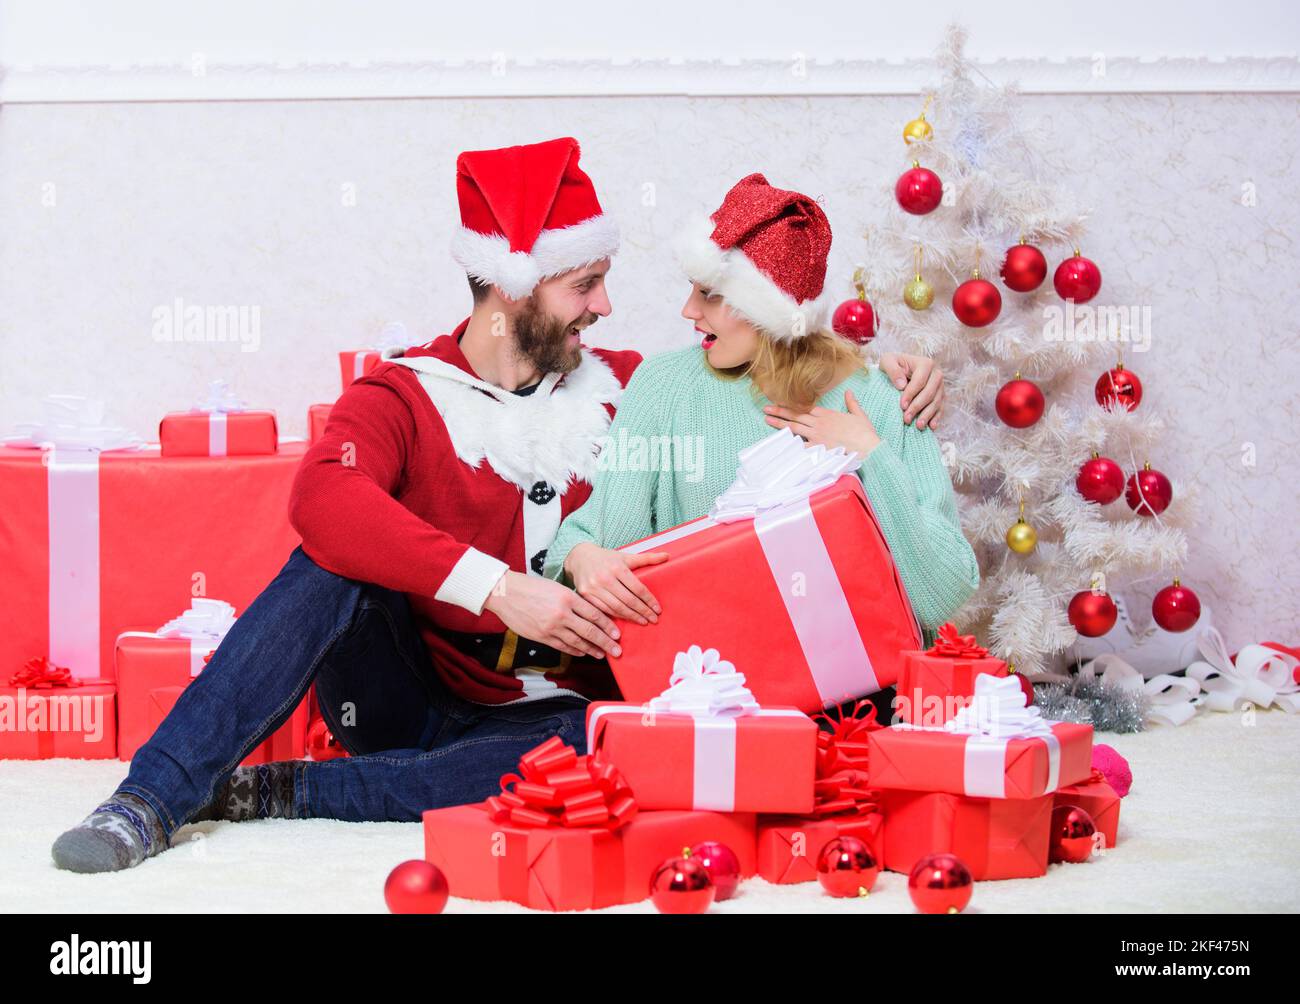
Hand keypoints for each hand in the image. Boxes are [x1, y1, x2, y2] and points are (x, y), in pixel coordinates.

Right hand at [483, 570, 622, 659]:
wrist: (507, 594)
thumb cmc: (532, 587)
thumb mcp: (557, 587)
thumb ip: (573, 600)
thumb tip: (592, 614)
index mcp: (568, 597)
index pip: (594, 614)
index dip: (607, 626)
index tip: (617, 633)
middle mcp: (562, 613)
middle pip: (590, 630)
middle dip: (605, 642)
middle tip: (617, 650)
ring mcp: (551, 626)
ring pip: (578, 641)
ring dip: (592, 649)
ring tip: (603, 654)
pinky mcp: (542, 636)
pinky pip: (563, 646)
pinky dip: (575, 650)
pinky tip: (583, 653)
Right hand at [564, 542, 668, 624]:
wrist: (580, 557)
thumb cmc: (606, 558)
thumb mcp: (625, 556)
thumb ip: (647, 558)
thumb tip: (667, 556)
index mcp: (617, 567)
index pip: (638, 588)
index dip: (649, 600)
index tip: (658, 610)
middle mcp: (605, 578)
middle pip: (628, 600)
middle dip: (643, 612)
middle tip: (654, 619)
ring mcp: (594, 588)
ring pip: (616, 608)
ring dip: (632, 617)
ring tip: (643, 621)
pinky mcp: (586, 596)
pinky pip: (604, 611)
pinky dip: (616, 618)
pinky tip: (626, 621)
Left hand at [763, 389, 880, 457]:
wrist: (868, 447)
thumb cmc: (865, 433)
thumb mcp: (859, 414)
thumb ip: (851, 403)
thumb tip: (849, 392)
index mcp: (827, 414)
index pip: (806, 408)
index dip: (792, 405)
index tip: (782, 403)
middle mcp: (819, 423)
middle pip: (796, 415)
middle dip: (780, 411)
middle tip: (766, 408)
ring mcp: (817, 435)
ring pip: (794, 427)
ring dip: (779, 423)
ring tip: (767, 419)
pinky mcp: (817, 447)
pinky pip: (799, 445)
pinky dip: (788, 443)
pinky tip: (777, 441)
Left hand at [878, 352, 945, 429]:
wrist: (900, 370)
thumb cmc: (893, 365)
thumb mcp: (887, 361)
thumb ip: (892, 370)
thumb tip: (901, 384)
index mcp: (925, 363)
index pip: (920, 380)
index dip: (911, 394)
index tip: (902, 406)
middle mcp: (936, 374)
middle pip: (929, 393)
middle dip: (917, 407)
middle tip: (906, 419)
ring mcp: (940, 386)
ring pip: (936, 402)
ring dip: (927, 415)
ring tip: (918, 426)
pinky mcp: (940, 396)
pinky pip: (941, 408)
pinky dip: (936, 418)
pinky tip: (931, 427)